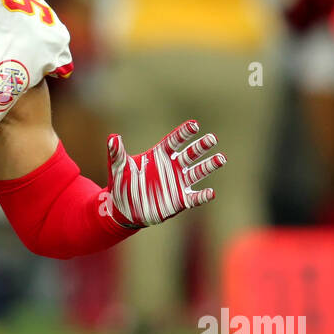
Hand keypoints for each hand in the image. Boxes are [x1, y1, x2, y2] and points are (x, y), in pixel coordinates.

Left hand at [104, 120, 224, 228]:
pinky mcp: (180, 200)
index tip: (195, 125)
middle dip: (201, 147)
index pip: (175, 141)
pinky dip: (203, 196)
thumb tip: (112, 137)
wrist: (123, 208)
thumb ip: (116, 152)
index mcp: (159, 155)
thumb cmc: (121, 184)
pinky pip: (194, 197)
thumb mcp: (117, 167)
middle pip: (190, 154)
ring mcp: (178, 183)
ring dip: (209, 165)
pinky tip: (211, 192)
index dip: (184, 133)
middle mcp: (172, 167)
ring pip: (198, 172)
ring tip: (221, 158)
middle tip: (211, 139)